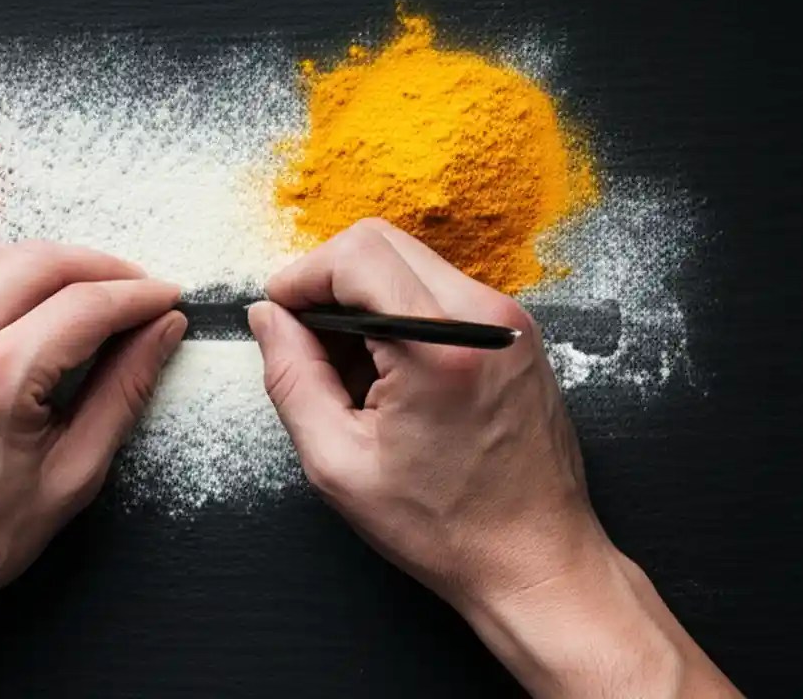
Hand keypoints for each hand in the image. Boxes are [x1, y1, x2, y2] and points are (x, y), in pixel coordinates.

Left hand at [0, 240, 185, 697]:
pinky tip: (18, 304)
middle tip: (136, 289)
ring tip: (82, 290)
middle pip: (40, 261)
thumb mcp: (68, 479)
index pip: (86, 305)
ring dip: (45, 261)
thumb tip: (161, 332)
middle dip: (101, 267)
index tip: (167, 298)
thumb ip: (121, 394)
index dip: (140, 295)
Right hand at [249, 218, 737, 696]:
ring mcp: (508, 320)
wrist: (535, 560)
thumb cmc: (445, 527)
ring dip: (363, 300)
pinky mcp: (514, 332)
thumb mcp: (338, 462)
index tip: (279, 317)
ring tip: (351, 372)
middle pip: (381, 242)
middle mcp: (484, 316)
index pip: (355, 254)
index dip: (301, 278)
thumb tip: (267, 318)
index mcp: (440, 346)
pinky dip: (398, 315)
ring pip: (408, 263)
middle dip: (328, 282)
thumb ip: (291, 377)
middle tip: (306, 341)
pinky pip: (439, 291)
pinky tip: (389, 376)